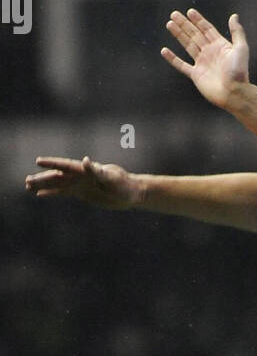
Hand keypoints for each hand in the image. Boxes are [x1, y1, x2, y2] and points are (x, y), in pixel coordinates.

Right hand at [25, 155, 140, 208]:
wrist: (131, 192)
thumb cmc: (123, 184)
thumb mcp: (111, 178)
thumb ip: (96, 171)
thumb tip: (85, 161)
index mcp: (85, 170)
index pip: (65, 165)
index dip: (52, 163)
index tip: (38, 161)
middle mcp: (80, 175)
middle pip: (57, 176)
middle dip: (42, 178)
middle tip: (26, 180)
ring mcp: (80, 184)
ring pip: (57, 184)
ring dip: (43, 185)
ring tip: (27, 185)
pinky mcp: (82, 193)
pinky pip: (64, 192)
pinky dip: (52, 193)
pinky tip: (40, 194)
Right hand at [162, 8, 249, 108]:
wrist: (234, 93)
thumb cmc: (239, 72)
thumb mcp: (241, 48)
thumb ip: (237, 32)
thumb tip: (234, 16)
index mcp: (220, 46)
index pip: (207, 29)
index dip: (198, 20)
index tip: (190, 12)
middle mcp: (210, 53)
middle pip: (194, 34)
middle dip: (184, 24)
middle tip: (174, 14)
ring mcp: (202, 63)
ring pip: (187, 45)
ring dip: (178, 34)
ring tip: (169, 24)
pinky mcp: (196, 75)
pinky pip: (181, 65)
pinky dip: (172, 58)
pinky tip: (164, 51)